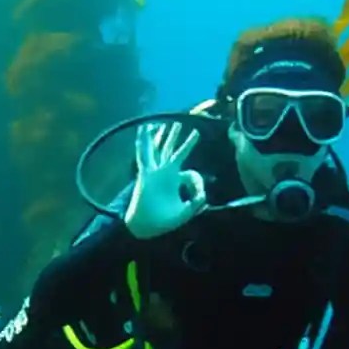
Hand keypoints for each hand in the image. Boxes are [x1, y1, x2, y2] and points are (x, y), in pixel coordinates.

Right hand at [123, 122, 206, 238]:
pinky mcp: (146, 174)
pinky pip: (144, 154)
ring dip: (163, 136)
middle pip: (170, 150)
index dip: (197, 180)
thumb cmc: (163, 221)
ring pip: (159, 149)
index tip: (200, 193)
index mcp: (173, 180)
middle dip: (175, 137)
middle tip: (179, 123)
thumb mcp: (185, 212)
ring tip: (166, 122)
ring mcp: (154, 172)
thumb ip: (196, 204)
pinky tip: (144, 129)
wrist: (146, 226)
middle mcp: (163, 173)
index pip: (188, 171)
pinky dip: (143, 141)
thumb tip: (204, 196)